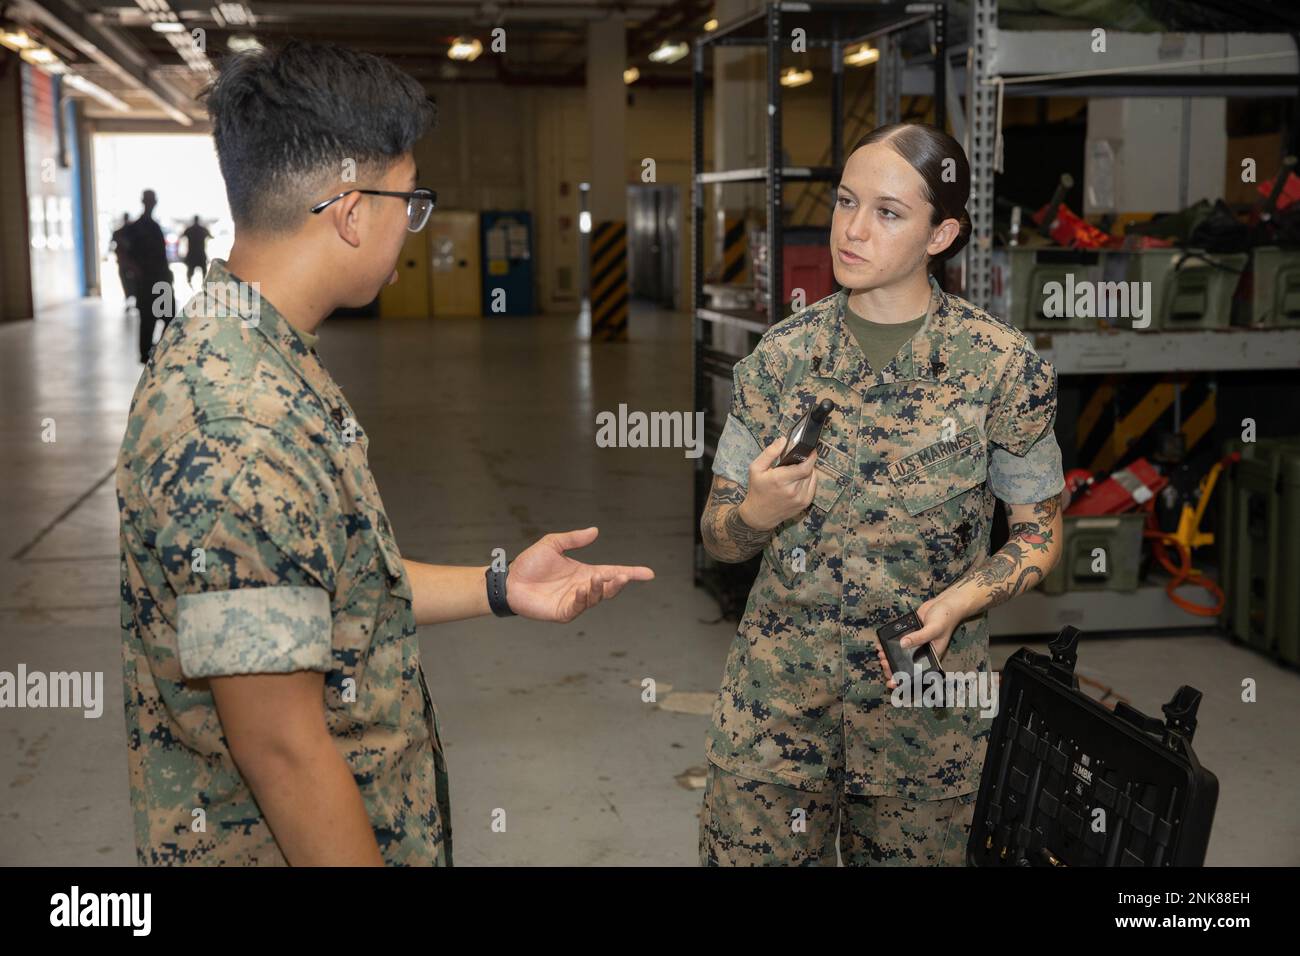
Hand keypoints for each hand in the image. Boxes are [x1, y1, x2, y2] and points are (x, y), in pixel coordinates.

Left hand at [506, 527, 654, 622]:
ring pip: (596, 598)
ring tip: (597, 578)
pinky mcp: (563, 612)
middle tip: (624, 576)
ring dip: (600, 589)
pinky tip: (581, 590)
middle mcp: (583, 587)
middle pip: (609, 588)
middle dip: (619, 583)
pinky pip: (578, 607)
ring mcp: (574, 601)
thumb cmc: (530, 564)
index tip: (649, 574)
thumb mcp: (552, 544)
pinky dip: (583, 599)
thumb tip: (595, 531)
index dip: (632, 573)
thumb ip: (573, 539)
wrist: (509, 580)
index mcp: (585, 572)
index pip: (613, 572)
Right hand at [737, 437, 818, 531]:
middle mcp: (793, 491)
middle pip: (809, 470)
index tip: (810, 449)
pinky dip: (808, 480)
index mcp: (780, 480)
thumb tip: (783, 440)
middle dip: (806, 462)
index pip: (805, 467)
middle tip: (798, 458)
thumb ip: (770, 452)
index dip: (811, 456)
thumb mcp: (756, 468)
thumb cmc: (757, 490)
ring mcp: (800, 498)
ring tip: (795, 470)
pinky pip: (813, 486)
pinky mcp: (804, 503)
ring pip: (812, 477)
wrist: (759, 515)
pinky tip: (798, 479)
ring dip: (807, 471)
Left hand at [875, 593, 966, 688]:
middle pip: (905, 664)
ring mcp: (915, 643)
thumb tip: (902, 644)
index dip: (905, 679)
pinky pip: (897, 641)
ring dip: (889, 656)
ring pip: (900, 654)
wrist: (945, 603)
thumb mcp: (933, 629)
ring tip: (881, 654)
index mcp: (931, 656)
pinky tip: (881, 644)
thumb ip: (919, 637)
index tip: (893, 682)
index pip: (917, 672)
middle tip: (884, 662)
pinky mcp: (910, 634)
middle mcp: (922, 652)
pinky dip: (888, 644)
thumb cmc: (946, 618)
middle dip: (893, 667)